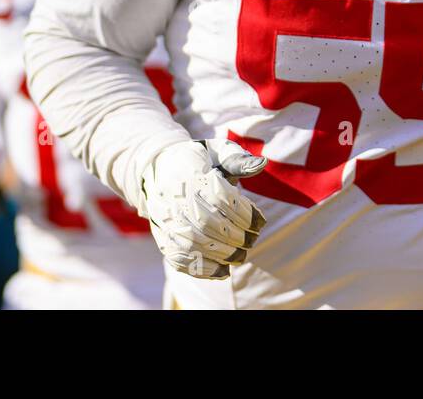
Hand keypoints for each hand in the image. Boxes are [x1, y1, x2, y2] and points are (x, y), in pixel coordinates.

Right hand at [141, 139, 266, 278]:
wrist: (159, 169)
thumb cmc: (199, 161)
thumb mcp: (218, 152)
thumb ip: (239, 160)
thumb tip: (262, 164)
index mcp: (193, 175)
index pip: (222, 199)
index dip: (244, 214)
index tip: (261, 222)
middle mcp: (177, 199)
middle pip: (208, 224)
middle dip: (235, 237)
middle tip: (251, 241)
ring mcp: (167, 219)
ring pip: (193, 244)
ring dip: (221, 254)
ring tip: (239, 256)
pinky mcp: (162, 236)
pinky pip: (178, 259)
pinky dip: (201, 269)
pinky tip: (221, 270)